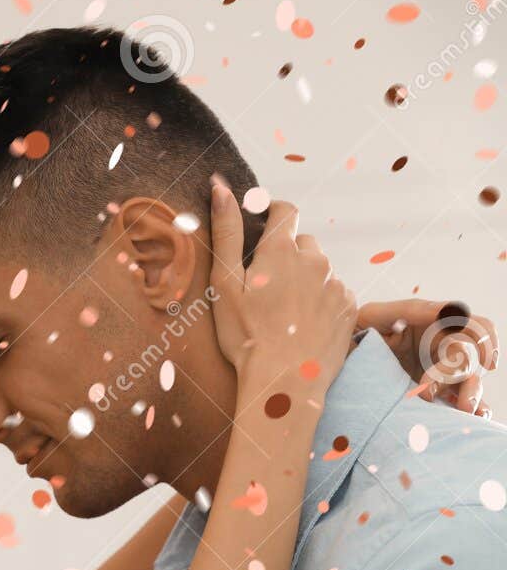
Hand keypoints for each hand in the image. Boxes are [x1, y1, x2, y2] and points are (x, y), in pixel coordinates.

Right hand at [209, 185, 357, 392]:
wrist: (285, 381)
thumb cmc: (246, 336)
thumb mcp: (225, 284)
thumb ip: (226, 233)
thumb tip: (219, 189)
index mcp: (281, 251)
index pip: (284, 211)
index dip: (272, 213)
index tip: (262, 227)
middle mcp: (315, 260)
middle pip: (302, 243)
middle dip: (287, 256)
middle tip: (267, 288)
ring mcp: (335, 283)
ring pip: (319, 269)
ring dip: (305, 280)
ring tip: (285, 312)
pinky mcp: (349, 306)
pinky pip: (335, 292)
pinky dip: (320, 301)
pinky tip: (303, 324)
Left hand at [357, 299, 496, 416]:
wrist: (335, 358)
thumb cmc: (354, 330)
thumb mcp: (375, 316)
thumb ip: (411, 310)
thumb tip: (446, 311)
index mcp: (436, 325)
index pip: (475, 327)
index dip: (486, 341)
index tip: (487, 362)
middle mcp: (442, 347)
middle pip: (471, 359)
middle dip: (464, 377)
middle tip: (444, 396)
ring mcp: (439, 371)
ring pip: (471, 381)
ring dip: (473, 395)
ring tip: (463, 411)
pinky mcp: (431, 392)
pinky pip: (459, 400)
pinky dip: (473, 410)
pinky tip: (472, 418)